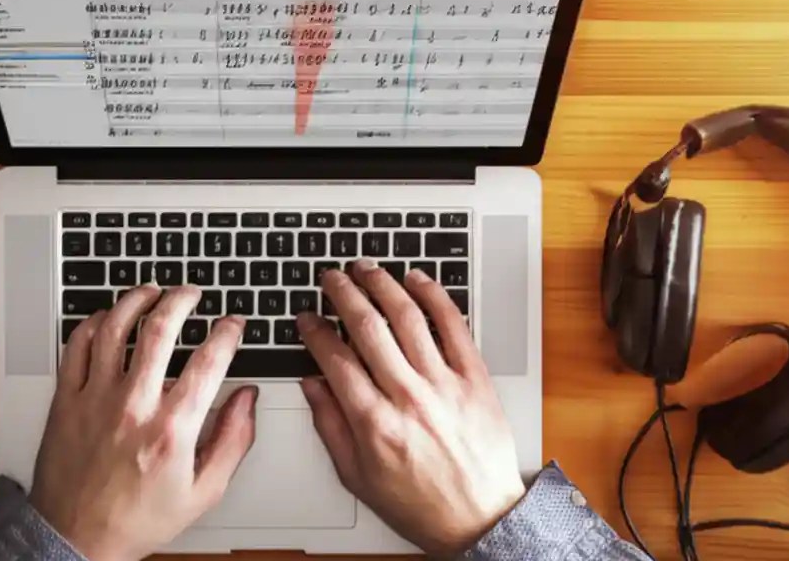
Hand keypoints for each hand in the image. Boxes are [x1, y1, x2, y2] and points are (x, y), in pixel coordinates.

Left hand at [30, 285, 257, 560]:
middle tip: (191, 293)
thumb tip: (247, 399)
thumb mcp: (204, 492)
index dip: (227, 333)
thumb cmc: (136, 519)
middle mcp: (133, 407)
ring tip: (151, 291)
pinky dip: (93, 324)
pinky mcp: (66, 401)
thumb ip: (233, 440)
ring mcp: (95, 399)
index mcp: (172, 429)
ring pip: (114, 329)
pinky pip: (76, 346)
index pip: (208, 361)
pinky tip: (108, 317)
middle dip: (181, 300)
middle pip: (159, 330)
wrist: (76, 537)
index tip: (232, 324)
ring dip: (136, 300)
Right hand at [298, 261, 523, 556]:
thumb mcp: (357, 476)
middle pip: (367, 327)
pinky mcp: (474, 378)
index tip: (307, 318)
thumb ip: (331, 426)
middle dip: (343, 294)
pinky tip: (417, 280)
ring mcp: (444, 384)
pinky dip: (434, 296)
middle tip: (331, 278)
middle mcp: (408, 397)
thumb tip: (312, 384)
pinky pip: (453, 325)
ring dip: (382, 285)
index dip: (315, 331)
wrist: (481, 519)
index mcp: (374, 423)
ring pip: (407, 317)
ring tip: (366, 268)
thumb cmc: (422, 505)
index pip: (335, 359)